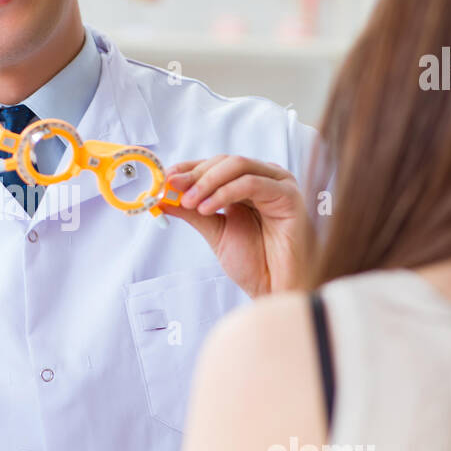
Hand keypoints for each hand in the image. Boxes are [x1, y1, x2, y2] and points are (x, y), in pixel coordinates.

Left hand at [157, 155, 311, 297]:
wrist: (276, 289)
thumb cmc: (255, 262)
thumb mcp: (215, 231)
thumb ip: (192, 211)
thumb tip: (163, 196)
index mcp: (248, 184)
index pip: (215, 164)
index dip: (189, 168)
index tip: (166, 178)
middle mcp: (265, 179)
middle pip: (225, 161)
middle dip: (195, 174)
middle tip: (172, 189)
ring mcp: (278, 184)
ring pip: (238, 165)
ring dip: (207, 181)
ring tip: (189, 202)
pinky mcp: (288, 195)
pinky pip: (252, 183)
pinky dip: (226, 192)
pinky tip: (208, 208)